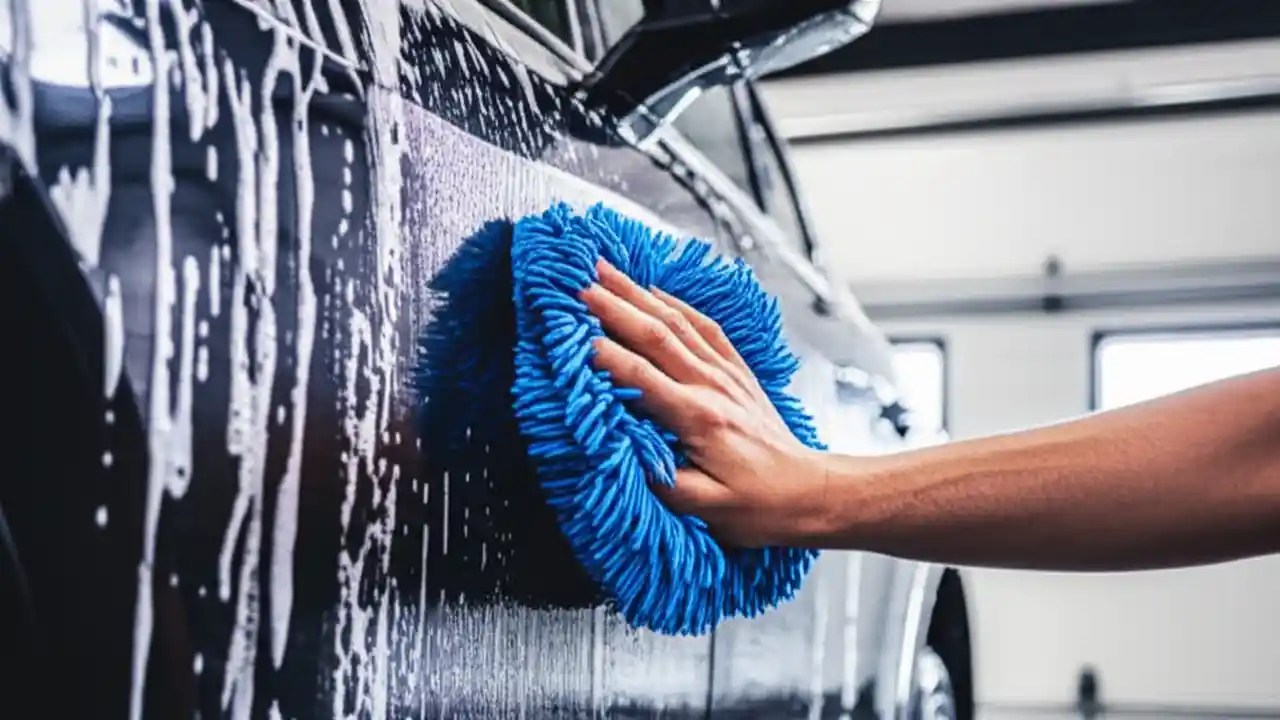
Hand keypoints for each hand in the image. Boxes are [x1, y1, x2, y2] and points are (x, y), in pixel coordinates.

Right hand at [581, 260, 830, 547]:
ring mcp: (725, 374)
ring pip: (674, 321)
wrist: (806, 492)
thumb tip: (619, 450)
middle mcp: (711, 386)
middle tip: (576, 282)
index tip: (570, 334)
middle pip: (653, 333)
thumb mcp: (703, 508)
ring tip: (604, 270)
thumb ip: (660, 481)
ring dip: (636, 292)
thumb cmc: (756, 505)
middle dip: (611, 304)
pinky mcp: (736, 371)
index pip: (639, 376)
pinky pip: (704, 326)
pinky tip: (654, 288)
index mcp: (698, 418)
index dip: (601, 353)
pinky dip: (675, 302)